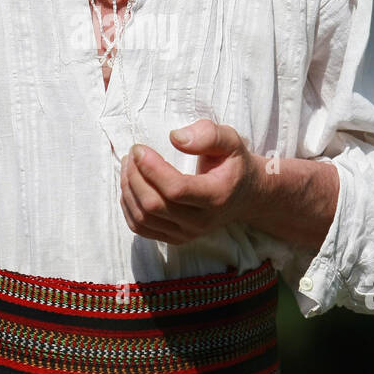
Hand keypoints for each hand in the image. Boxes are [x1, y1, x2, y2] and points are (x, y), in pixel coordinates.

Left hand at [119, 119, 262, 245]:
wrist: (245, 195)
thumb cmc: (233, 163)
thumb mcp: (230, 140)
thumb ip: (207, 135)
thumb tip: (175, 138)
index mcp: (215, 196)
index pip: (175, 189)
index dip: (150, 168)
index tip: (139, 148)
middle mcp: (201, 221)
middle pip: (154, 205)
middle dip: (135, 177)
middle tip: (132, 154)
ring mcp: (187, 233)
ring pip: (143, 218)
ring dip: (128, 189)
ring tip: (128, 166)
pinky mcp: (175, 238)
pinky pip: (140, 227)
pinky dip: (128, 206)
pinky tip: (130, 186)